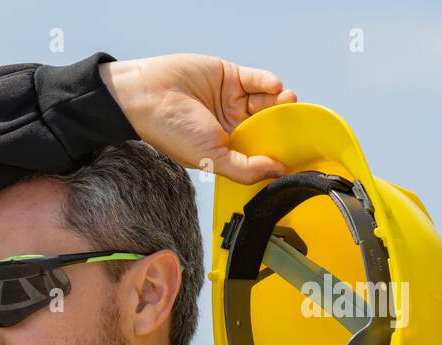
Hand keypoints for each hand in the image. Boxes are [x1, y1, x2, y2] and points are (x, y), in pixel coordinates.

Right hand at [99, 54, 296, 183]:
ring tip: (286, 99)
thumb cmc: (171, 131)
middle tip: (293, 120)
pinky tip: (273, 87)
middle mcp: (228, 124)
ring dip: (279, 100)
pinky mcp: (229, 75)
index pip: (258, 150)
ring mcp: (230, 99)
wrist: (148, 95)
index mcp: (223, 148)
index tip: (293, 150)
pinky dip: (268, 82)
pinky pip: (256, 79)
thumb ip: (245, 169)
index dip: (276, 150)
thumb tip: (278, 172)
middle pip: (266, 123)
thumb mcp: (212, 158)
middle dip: (282, 122)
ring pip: (264, 100)